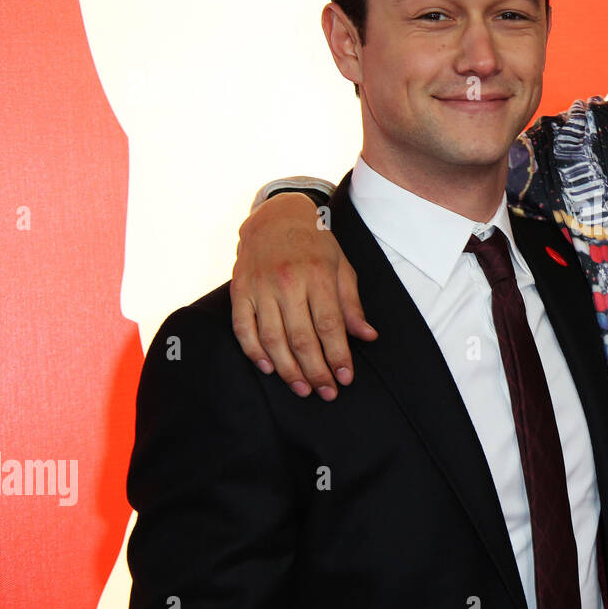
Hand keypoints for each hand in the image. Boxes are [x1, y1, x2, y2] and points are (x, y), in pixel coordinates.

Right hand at [229, 192, 376, 399]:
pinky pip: (243, 328)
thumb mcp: (341, 267)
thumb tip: (367, 336)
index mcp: (317, 275)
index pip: (330, 325)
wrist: (276, 216)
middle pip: (302, 338)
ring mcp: (260, 287)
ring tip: (302, 388)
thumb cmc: (315, 244)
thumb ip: (351, 304)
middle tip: (326, 393)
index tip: (346, 378)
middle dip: (316, 371)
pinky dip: (254, 352)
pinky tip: (269, 369)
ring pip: (272, 338)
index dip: (338, 356)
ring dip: (288, 369)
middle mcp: (287, 282)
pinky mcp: (240, 290)